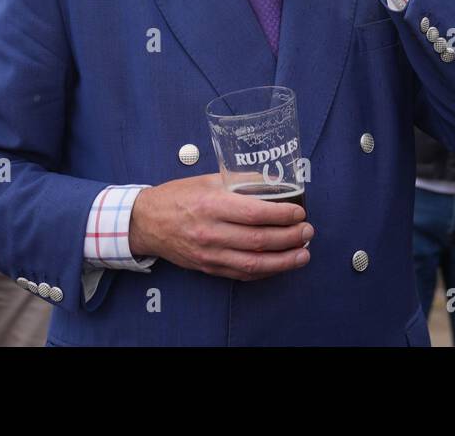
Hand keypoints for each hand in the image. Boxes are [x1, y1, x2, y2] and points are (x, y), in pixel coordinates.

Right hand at [129, 174, 312, 280]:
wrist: (146, 222)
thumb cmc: (178, 196)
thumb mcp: (208, 180)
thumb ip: (240, 182)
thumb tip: (273, 182)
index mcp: (211, 206)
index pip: (255, 214)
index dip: (282, 215)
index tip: (299, 212)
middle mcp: (211, 233)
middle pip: (259, 240)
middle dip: (290, 237)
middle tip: (308, 231)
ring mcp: (209, 254)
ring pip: (253, 263)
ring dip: (284, 261)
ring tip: (303, 254)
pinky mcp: (209, 268)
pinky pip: (242, 274)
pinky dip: (265, 271)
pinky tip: (280, 264)